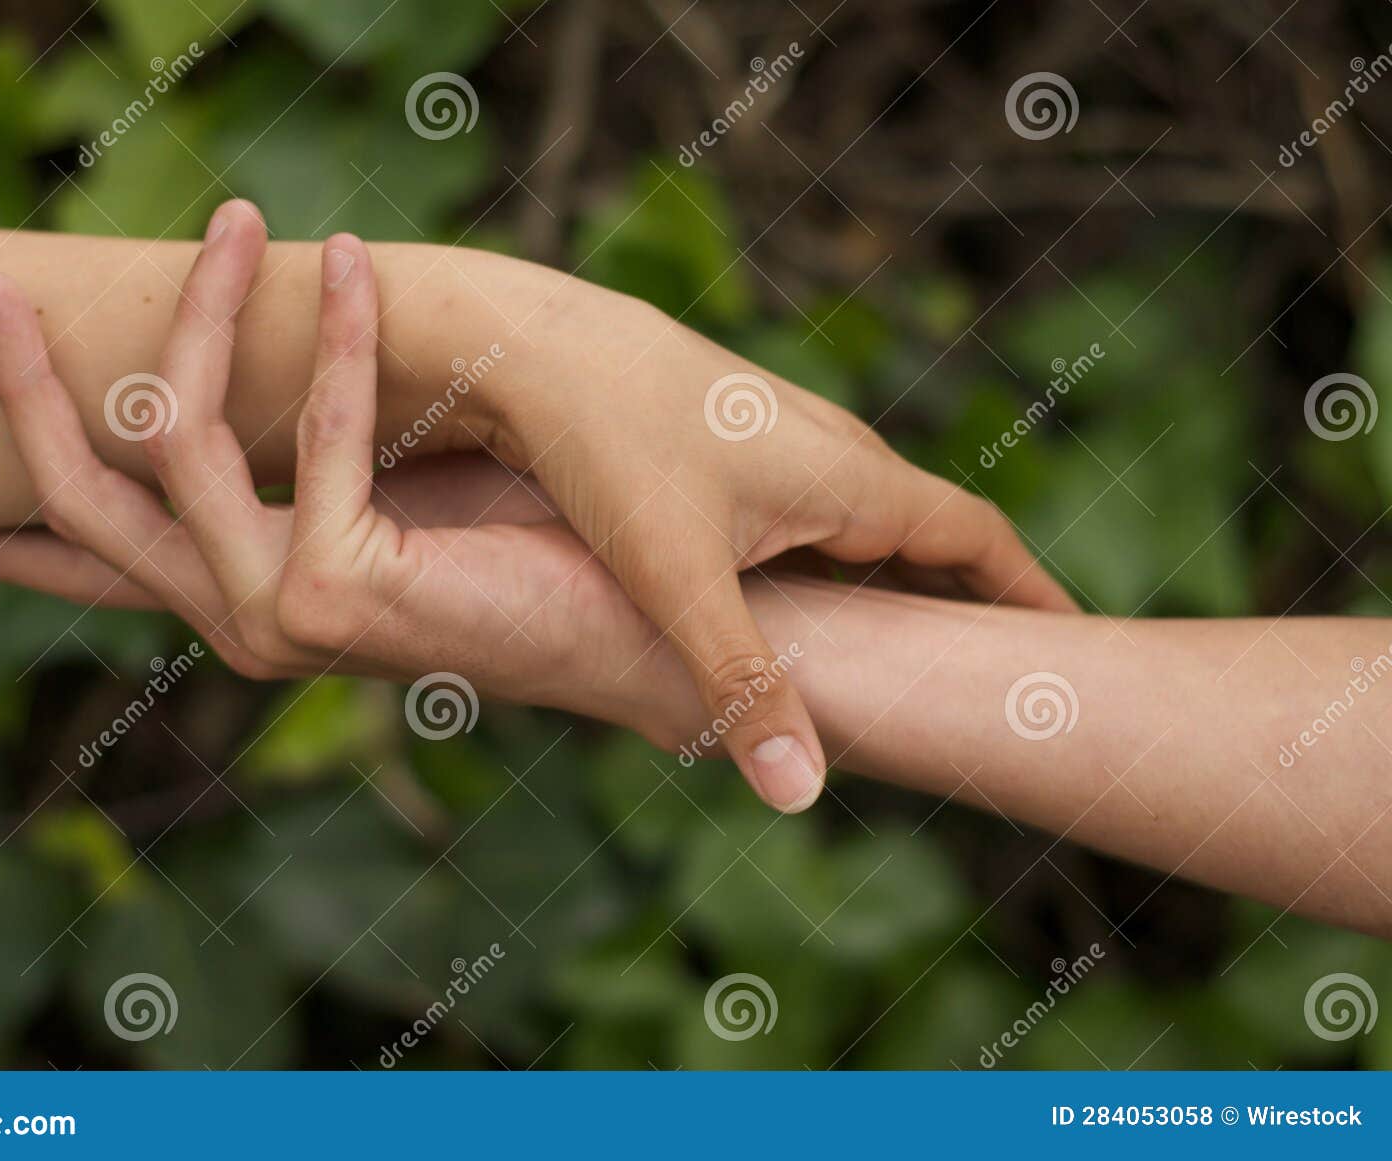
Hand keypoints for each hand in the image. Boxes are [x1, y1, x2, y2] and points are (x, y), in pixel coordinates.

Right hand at [0, 201, 702, 752]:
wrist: (616, 627)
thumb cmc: (505, 555)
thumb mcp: (363, 506)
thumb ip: (285, 471)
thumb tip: (215, 387)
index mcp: (234, 608)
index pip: (84, 568)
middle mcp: (236, 625)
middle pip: (80, 494)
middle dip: (29, 386)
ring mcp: (276, 619)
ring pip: (180, 438)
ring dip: (210, 310)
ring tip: (245, 220)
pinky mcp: (337, 592)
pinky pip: (319, 425)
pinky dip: (341, 334)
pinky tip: (357, 263)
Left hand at [414, 253, 1077, 808]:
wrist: (521, 341)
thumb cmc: (602, 446)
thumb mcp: (678, 578)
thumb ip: (743, 685)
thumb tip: (802, 795)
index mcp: (850, 476)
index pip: (976, 539)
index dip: (1028, 595)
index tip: (1073, 645)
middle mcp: (832, 447)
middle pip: (928, 533)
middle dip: (966, 600)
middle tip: (995, 672)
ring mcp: (779, 435)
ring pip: (864, 519)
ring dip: (894, 579)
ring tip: (910, 647)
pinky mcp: (728, 435)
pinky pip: (811, 506)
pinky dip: (832, 557)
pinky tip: (798, 595)